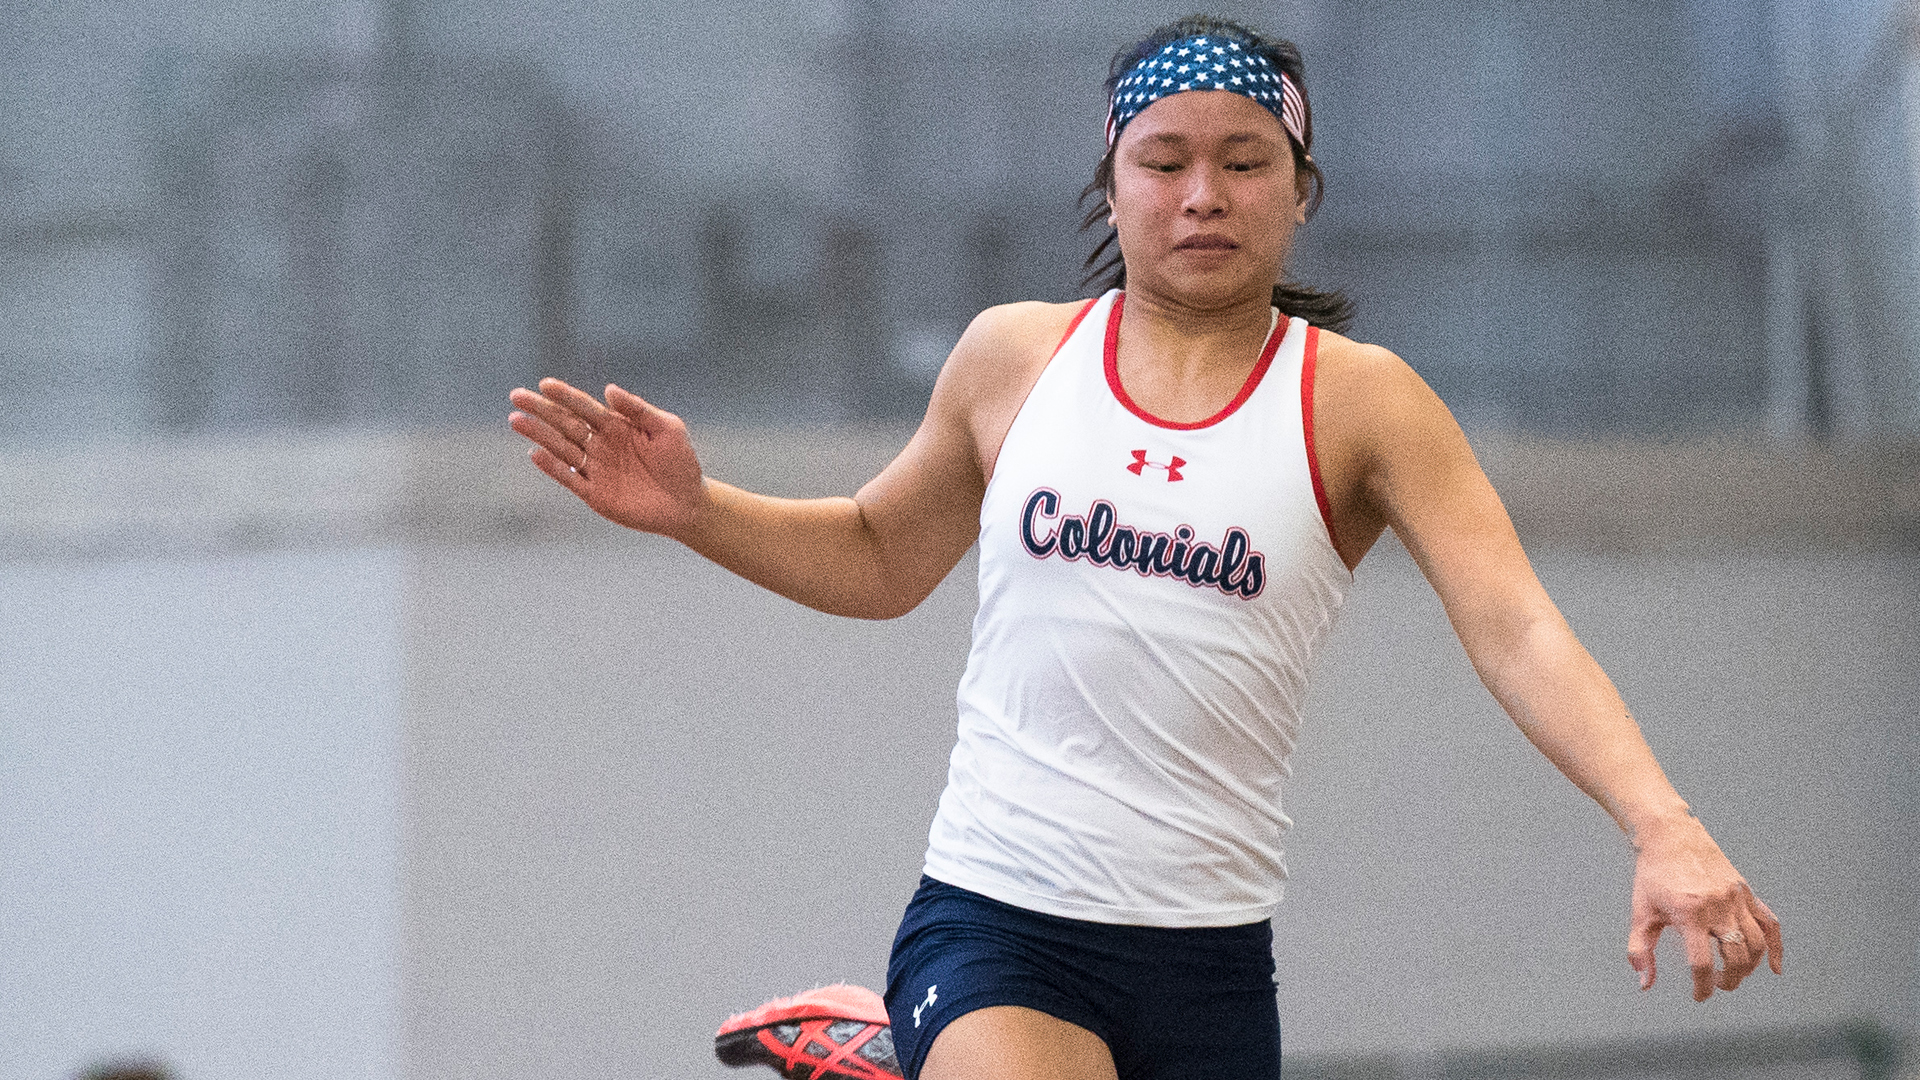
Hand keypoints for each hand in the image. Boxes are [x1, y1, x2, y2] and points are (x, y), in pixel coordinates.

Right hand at [508, 379, 709, 537]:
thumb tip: (608, 389)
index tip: (545, 384)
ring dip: (539, 434)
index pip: (585, 406)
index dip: (565, 396)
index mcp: (616, 426)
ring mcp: (596, 469)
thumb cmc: (680, 462)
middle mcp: (601, 445)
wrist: (687, 503)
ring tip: (516, 420)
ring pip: (561, 448)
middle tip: (517, 396)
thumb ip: (638, 409)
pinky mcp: (595, 494)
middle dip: (541, 410)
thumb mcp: (666, 429)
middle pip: (565, 424)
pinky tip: (535, 453)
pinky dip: (553, 467)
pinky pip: (569, 478)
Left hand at [1626, 815, 1782, 1000]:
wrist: (1670, 836)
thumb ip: (1640, 950)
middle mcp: (1718, 907)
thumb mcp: (1641, 912)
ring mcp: (1736, 899)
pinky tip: (1774, 967)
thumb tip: (1645, 983)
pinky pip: (1771, 924)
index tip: (1700, 996)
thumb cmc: (1653, 874)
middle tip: (1718, 984)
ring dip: (1749, 968)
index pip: (1701, 963)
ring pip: (1756, 945)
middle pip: (1735, 958)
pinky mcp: (1746, 892)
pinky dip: (1776, 948)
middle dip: (1729, 980)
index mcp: (1689, 914)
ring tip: (1733, 974)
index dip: (1702, 987)